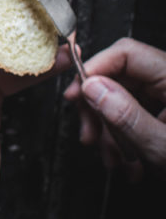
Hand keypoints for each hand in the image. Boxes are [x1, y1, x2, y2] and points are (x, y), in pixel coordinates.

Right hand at [64, 37, 165, 178]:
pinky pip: (141, 118)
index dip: (96, 70)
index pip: (128, 54)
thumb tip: (94, 87)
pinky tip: (131, 165)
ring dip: (113, 133)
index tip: (77, 95)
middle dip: (101, 109)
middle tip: (89, 135)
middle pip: (123, 78)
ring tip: (114, 161)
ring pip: (128, 101)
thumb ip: (128, 115)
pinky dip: (129, 141)